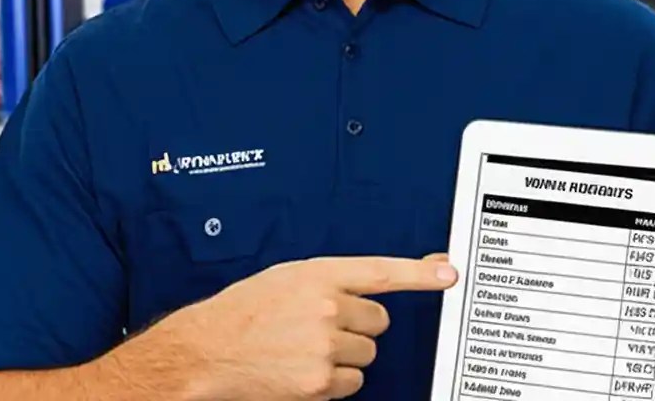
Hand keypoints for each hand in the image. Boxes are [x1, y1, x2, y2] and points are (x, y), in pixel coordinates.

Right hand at [168, 255, 457, 399]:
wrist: (207, 351)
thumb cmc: (241, 314)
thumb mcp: (284, 279)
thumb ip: (327, 282)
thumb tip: (368, 291)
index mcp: (317, 274)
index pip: (381, 270)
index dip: (420, 272)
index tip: (448, 273)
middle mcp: (326, 306)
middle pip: (378, 321)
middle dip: (358, 327)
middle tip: (322, 329)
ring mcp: (325, 345)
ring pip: (367, 354)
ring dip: (345, 355)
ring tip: (305, 349)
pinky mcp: (322, 380)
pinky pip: (353, 384)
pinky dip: (334, 382)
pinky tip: (303, 370)